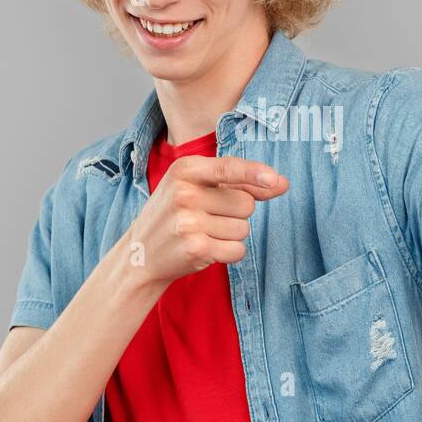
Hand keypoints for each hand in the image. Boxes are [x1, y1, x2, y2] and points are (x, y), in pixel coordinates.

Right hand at [125, 154, 288, 285]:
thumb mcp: (199, 188)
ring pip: (244, 228)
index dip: (255, 173)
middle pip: (245, 203)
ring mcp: (188, 222)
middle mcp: (184, 193)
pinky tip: (208, 249)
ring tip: (205, 233)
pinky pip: (237, 249)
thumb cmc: (176, 215)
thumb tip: (281, 183)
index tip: (275, 180)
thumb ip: (240, 183)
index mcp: (185, 169)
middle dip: (237, 213)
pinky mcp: (195, 248)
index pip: (228, 167)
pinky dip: (230, 252)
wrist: (140, 253)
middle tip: (209, 218)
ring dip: (233, 235)